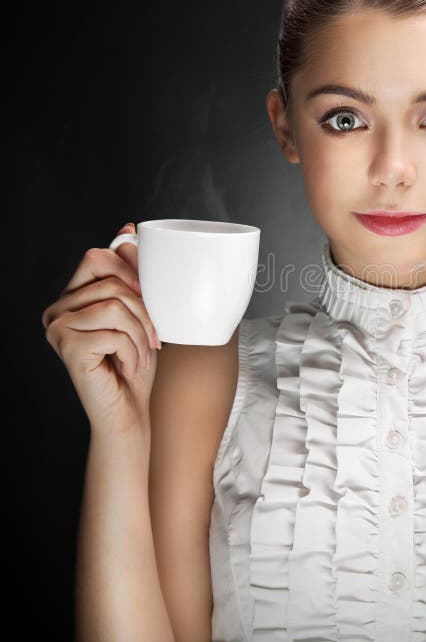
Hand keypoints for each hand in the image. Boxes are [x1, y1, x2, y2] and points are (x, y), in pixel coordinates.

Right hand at [42, 221, 160, 436]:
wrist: (128, 410)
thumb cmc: (134, 363)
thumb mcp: (139, 313)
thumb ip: (131, 275)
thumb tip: (127, 231)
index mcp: (72, 296)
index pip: (96, 257)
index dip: (130, 270)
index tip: (147, 297)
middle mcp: (57, 309)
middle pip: (112, 282)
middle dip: (143, 309)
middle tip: (152, 336)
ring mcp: (57, 327)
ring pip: (116, 305)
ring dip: (141, 333)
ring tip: (143, 353)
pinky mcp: (67, 346)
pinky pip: (115, 332)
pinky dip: (133, 350)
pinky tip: (129, 366)